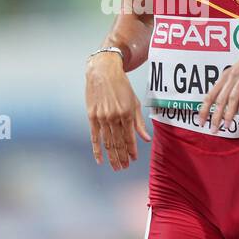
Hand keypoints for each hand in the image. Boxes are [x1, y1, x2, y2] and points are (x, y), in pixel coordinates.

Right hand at [86, 51, 150, 169]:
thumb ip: (139, 122)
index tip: (133, 159)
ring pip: (108, 142)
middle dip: (122, 157)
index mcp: (126, 113)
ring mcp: (102, 117)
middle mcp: (114, 117)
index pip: (129, 137)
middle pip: (118, 143)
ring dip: (112, 156)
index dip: (132, 150)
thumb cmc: (121, 86)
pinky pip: (95, 137)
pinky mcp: (92, 116)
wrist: (103, 71)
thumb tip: (146, 139)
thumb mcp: (134, 102)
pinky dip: (97, 150)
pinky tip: (100, 160)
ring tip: (116, 167)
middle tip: (124, 167)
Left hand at [198, 30, 238, 133]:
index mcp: (225, 77)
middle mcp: (231, 76)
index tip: (200, 122)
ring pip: (233, 96)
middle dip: (215, 116)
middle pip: (220, 99)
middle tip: (213, 130)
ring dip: (229, 112)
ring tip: (227, 125)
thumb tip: (227, 105)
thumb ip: (233, 89)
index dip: (204, 109)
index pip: (210, 95)